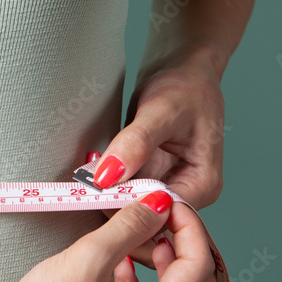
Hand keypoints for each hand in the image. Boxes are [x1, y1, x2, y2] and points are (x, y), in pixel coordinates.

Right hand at [0, 190, 217, 281]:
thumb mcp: (89, 258)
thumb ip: (129, 227)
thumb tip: (159, 203)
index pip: (198, 269)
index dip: (191, 229)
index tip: (171, 203)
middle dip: (194, 256)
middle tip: (175, 227)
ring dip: (169, 265)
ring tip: (146, 236)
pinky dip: (143, 275)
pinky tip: (119, 257)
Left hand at [86, 56, 226, 267]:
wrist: (181, 65)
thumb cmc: (184, 83)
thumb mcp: (160, 112)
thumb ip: (134, 145)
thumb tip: (106, 177)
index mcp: (203, 184)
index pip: (161, 215)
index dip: (126, 210)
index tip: (92, 197)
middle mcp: (188, 192)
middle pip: (146, 217)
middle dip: (113, 206)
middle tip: (79, 192)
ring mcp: (168, 186)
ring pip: (131, 206)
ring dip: (106, 197)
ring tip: (81, 182)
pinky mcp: (150, 178)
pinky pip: (124, 190)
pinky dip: (106, 184)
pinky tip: (88, 175)